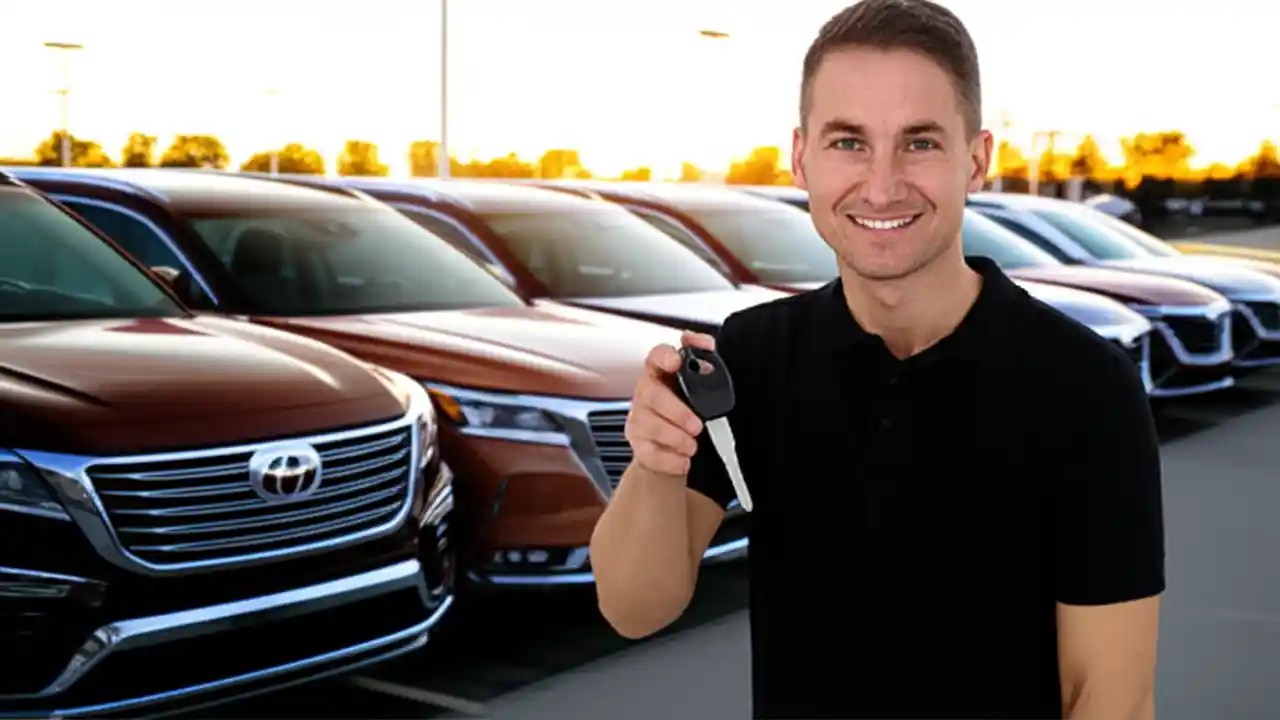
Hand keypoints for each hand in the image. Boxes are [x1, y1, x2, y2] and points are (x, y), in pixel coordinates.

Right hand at [625, 330, 715, 477]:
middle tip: (697, 425)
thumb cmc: (688, 412)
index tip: (676, 362)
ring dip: (676, 438)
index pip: (656, 356)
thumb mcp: (700, 385)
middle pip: (652, 395)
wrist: (674, 450)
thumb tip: (703, 341)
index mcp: (661, 373)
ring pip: (649, 425)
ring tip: (693, 445)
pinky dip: (671, 460)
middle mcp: (646, 394)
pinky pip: (651, 454)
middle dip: (677, 411)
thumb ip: (704, 359)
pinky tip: (684, 460)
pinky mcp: (641, 447)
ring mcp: (640, 421)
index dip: (664, 356)